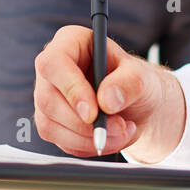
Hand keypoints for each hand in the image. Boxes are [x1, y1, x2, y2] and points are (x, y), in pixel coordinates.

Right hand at [33, 26, 185, 161]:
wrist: (136, 105)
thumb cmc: (135, 82)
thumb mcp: (142, 77)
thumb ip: (128, 83)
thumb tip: (106, 101)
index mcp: (70, 42)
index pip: (54, 63)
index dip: (70, 89)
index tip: (93, 113)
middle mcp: (52, 69)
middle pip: (48, 99)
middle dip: (84, 123)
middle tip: (119, 128)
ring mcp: (47, 96)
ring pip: (50, 125)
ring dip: (89, 138)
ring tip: (123, 132)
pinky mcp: (50, 121)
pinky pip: (60, 141)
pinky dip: (87, 146)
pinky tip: (110, 138)